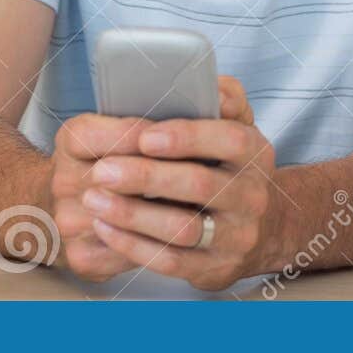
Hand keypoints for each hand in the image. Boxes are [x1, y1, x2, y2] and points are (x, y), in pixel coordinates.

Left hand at [79, 77, 280, 290]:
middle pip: (199, 183)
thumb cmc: (230, 168)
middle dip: (145, 176)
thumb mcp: (236, 128)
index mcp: (255, 152)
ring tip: (94, 199)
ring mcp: (236, 236)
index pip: (229, 139)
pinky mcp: (214, 268)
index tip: (145, 136)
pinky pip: (170, 261)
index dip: (187, 137)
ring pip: (182, 228)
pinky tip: (106, 228)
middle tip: (101, 171)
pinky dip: (133, 245)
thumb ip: (223, 99)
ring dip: (132, 214)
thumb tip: (205, 83)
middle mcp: (252, 195)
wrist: (258, 230)